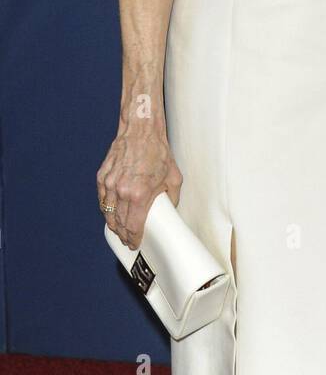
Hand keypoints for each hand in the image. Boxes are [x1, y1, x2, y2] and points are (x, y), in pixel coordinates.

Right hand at [97, 123, 181, 249]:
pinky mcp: (102, 177)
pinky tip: (111, 212)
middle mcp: (122, 191)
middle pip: (119, 223)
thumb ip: (171, 198)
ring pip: (108, 213)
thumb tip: (169, 211)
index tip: (134, 243)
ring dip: (113, 224)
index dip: (133, 238)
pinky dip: (106, 208)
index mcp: (140, 194)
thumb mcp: (174, 178)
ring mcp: (110, 184)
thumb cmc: (157, 152)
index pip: (133, 226)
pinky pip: (102, 199)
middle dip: (123, 234)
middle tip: (127, 239)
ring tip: (119, 229)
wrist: (141, 131)